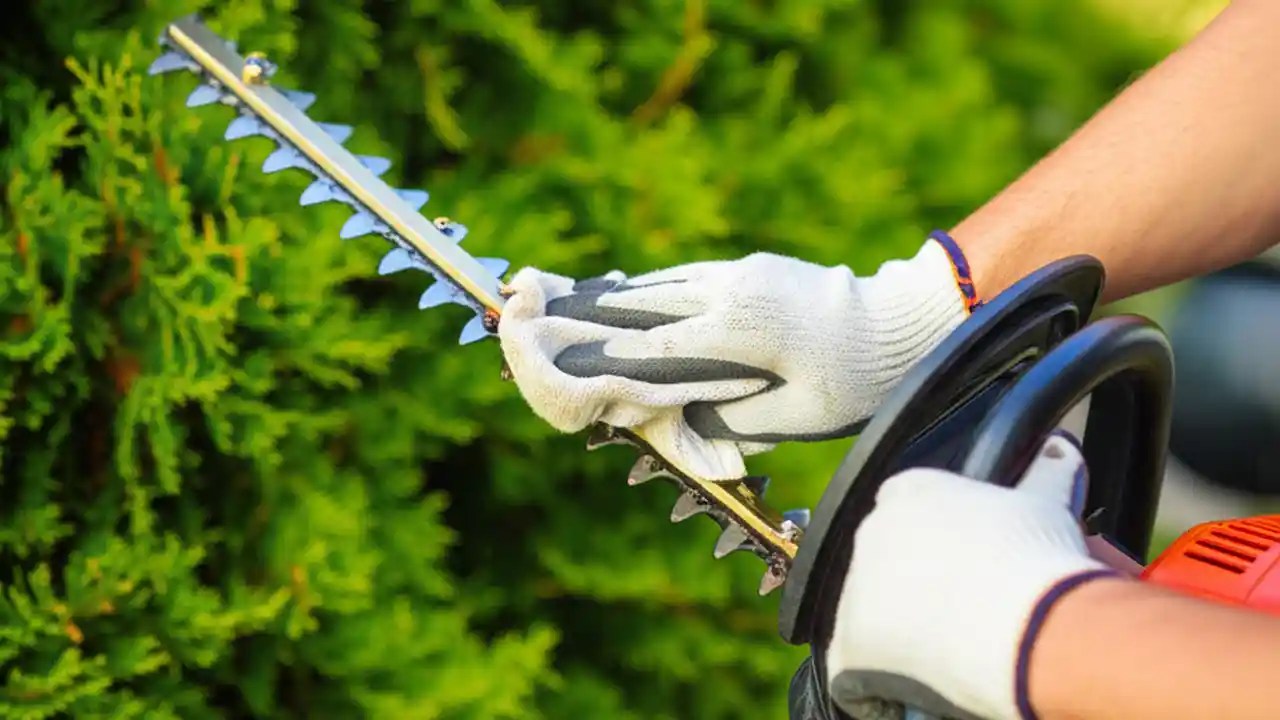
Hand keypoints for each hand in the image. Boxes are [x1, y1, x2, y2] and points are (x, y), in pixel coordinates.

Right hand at [497, 239, 971, 479]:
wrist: (907, 322)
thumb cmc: (856, 380)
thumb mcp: (796, 416)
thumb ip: (732, 420)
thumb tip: (682, 424)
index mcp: (739, 329)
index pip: (654, 343)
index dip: (604, 351)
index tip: (559, 352)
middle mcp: (732, 289)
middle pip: (646, 300)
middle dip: (594, 311)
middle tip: (542, 310)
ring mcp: (742, 271)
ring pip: (664, 282)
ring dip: (619, 295)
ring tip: (571, 301)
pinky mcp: (753, 267)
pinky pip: (688, 276)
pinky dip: (654, 288)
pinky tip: (630, 293)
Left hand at [827, 433, 1117, 719]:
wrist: (1031, 626)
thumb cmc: (1040, 560)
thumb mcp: (1047, 503)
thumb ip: (1045, 470)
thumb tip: (1060, 447)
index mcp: (908, 491)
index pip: (905, 509)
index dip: (932, 542)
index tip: (960, 565)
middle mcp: (869, 532)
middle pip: (882, 563)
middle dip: (911, 586)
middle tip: (959, 610)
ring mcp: (853, 589)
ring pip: (866, 616)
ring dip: (895, 633)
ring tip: (945, 650)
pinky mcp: (848, 647)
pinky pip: (849, 672)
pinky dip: (873, 686)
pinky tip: (909, 690)